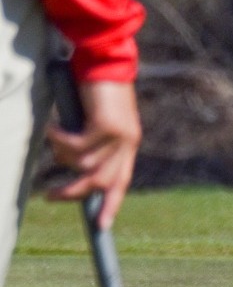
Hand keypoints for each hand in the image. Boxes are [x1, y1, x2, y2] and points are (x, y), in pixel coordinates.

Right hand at [46, 80, 141, 227]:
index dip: (111, 205)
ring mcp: (118, 134)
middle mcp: (128, 142)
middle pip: (100, 183)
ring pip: (82, 165)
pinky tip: (53, 126)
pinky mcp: (105, 125)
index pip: (122, 182)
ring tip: (55, 136)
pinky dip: (58, 139)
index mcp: (128, 144)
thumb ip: (92, 144)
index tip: (101, 226)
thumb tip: (76, 168)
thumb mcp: (97, 121)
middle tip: (49, 196)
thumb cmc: (96, 90)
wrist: (104, 60)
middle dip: (73, 193)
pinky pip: (74, 146)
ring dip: (61, 155)